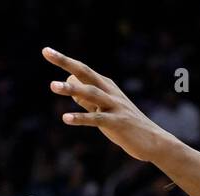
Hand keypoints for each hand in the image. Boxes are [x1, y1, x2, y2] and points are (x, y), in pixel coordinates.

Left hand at [43, 47, 178, 162]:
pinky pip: (96, 119)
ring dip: (72, 89)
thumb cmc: (126, 126)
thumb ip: (88, 101)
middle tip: (47, 52)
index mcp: (106, 86)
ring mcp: (115, 106)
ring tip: (52, 86)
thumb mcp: (104, 111)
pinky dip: (81, 118)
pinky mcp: (117, 123)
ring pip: (91, 93)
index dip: (64, 60)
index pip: (82, 70)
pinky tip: (66, 118)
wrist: (153, 141)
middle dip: (66, 62)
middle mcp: (110, 91)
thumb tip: (72, 91)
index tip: (46, 51)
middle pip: (85, 73)